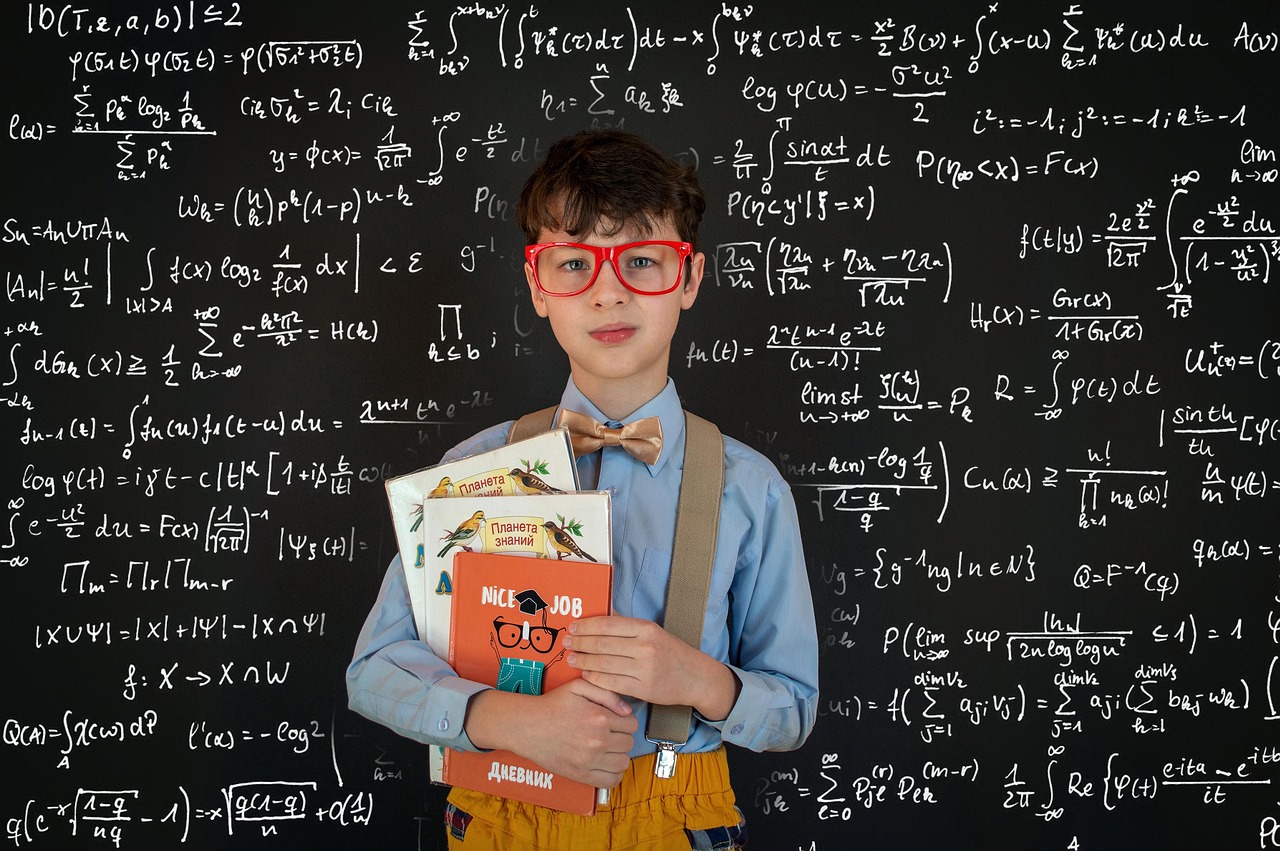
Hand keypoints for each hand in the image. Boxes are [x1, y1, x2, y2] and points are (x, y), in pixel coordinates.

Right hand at [465, 679, 637, 787]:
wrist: (528, 726)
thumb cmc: (552, 705)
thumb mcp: (579, 687)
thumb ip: (607, 694)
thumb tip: (627, 711)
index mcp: (599, 717)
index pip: (631, 724)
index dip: (625, 721)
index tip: (616, 722)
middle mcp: (598, 740)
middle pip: (628, 743)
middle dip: (622, 737)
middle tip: (609, 734)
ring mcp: (590, 760)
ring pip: (623, 763)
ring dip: (619, 755)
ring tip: (608, 749)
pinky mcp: (581, 775)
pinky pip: (610, 781)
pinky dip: (614, 775)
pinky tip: (606, 765)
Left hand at [563, 616, 740, 720]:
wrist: (695, 677)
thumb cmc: (672, 653)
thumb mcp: (654, 632)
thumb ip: (629, 628)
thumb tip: (599, 621)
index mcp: (646, 629)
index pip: (608, 624)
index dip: (586, 626)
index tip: (573, 626)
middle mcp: (645, 647)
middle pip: (602, 644)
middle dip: (579, 642)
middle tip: (566, 642)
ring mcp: (644, 669)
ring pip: (604, 664)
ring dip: (583, 661)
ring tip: (572, 658)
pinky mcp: (643, 689)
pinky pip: (612, 683)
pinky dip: (596, 678)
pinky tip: (586, 674)